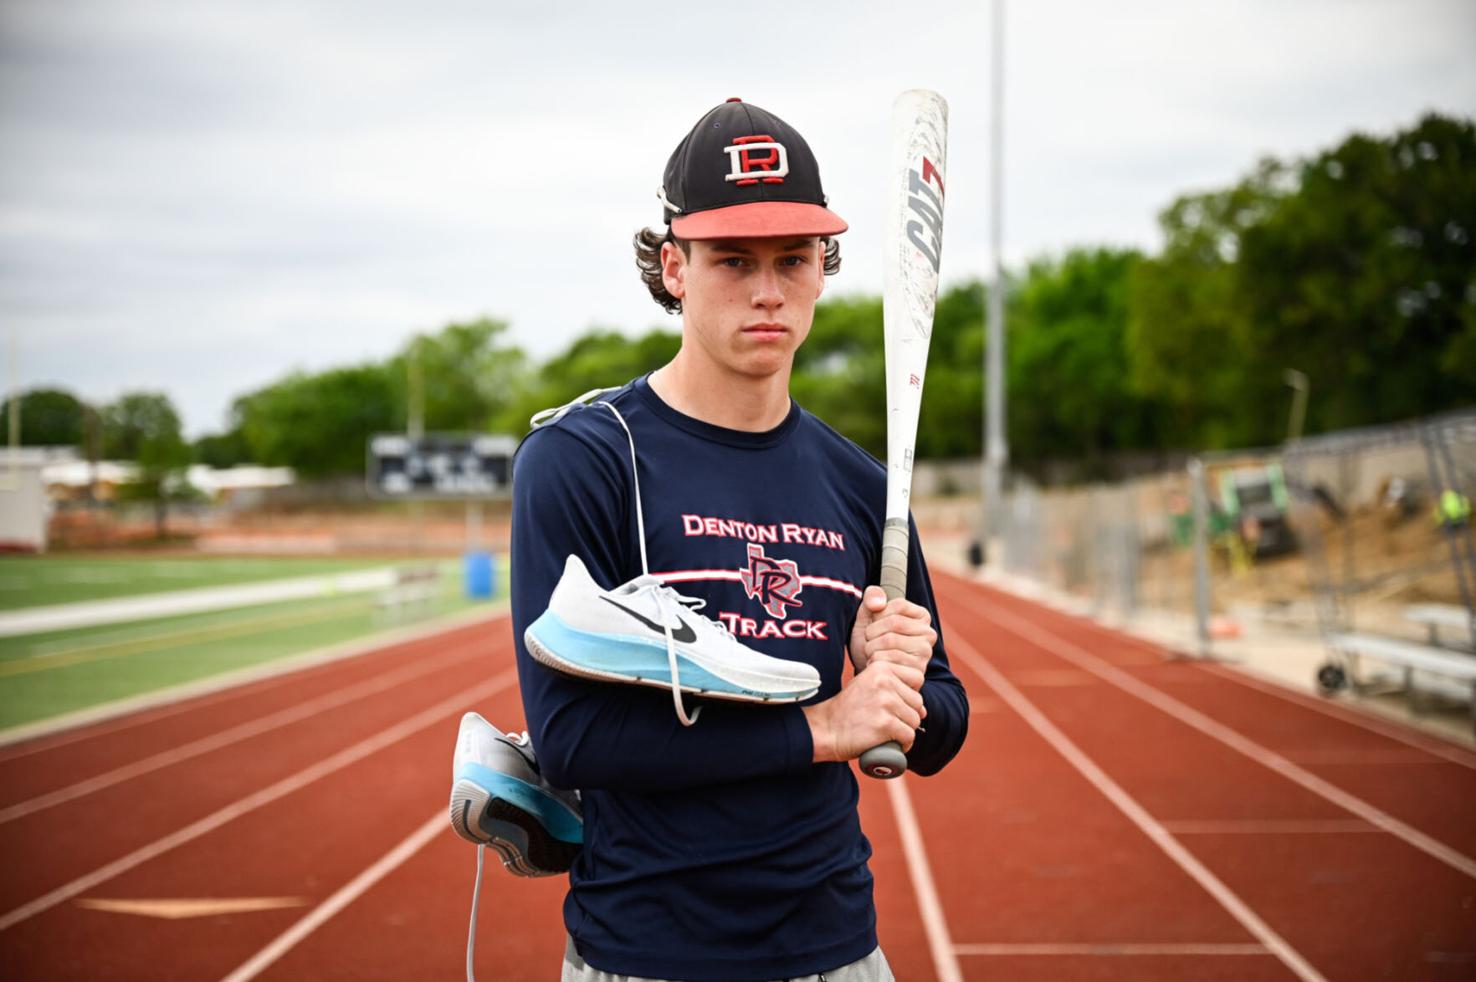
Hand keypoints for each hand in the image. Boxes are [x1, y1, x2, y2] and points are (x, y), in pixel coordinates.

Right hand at [803, 660, 926, 762]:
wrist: (825, 729)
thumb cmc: (847, 711)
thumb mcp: (867, 688)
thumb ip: (893, 690)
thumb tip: (924, 710)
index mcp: (881, 667)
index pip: (917, 678)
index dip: (910, 694)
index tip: (895, 705)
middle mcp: (885, 681)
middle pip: (917, 702)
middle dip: (908, 715)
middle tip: (889, 723)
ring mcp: (885, 702)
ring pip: (915, 720)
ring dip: (905, 731)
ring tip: (889, 734)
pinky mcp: (885, 723)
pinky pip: (908, 736)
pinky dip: (904, 745)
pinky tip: (892, 745)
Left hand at [848, 586, 936, 683]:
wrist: (866, 669)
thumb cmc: (869, 640)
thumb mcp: (866, 614)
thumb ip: (872, 597)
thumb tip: (879, 603)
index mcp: (921, 616)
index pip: (898, 605)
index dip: (878, 615)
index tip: (874, 625)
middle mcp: (929, 634)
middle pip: (894, 623)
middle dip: (872, 632)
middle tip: (870, 642)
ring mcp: (925, 654)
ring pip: (890, 640)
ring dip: (871, 648)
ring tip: (872, 653)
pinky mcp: (917, 673)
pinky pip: (888, 660)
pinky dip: (874, 662)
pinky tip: (876, 665)